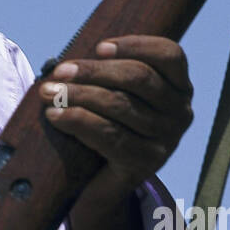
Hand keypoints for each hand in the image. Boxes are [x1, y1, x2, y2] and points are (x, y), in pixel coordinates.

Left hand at [39, 35, 193, 229]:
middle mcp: (180, 112)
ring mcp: (167, 140)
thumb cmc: (105, 124)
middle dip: (94, 71)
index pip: (168, 55)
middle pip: (139, 78)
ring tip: (49, 92)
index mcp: (178, 86)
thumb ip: (105, 72)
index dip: (135, 45)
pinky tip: (56, 116)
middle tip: (59, 71)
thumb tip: (70, 62)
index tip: (99, 47)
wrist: (101, 183)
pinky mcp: (147, 164)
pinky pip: (110, 136)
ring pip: (120, 105)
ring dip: (79, 95)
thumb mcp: (114, 93)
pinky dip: (79, 121)